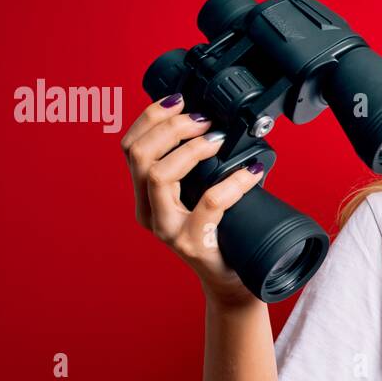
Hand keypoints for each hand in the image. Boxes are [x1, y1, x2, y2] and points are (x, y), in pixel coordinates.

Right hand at [120, 95, 266, 307]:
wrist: (232, 281)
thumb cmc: (220, 234)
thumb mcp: (200, 195)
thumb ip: (199, 167)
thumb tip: (222, 123)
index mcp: (145, 196)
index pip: (130, 148)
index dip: (150, 118)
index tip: (178, 99)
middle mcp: (148, 212)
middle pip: (139, 156)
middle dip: (170, 127)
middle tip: (202, 119)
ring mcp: (167, 230)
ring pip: (159, 175)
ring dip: (190, 149)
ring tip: (217, 139)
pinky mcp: (191, 244)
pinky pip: (209, 203)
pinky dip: (233, 181)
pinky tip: (251, 172)